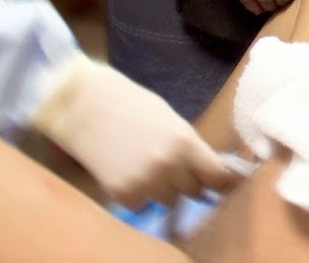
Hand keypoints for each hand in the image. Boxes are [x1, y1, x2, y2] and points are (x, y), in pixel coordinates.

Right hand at [32, 54, 248, 208]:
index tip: (224, 183)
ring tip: (147, 164)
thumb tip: (210, 170)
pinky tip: (127, 171)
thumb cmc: (131, 105)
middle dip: (189, 180)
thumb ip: (189, 146)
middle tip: (176, 166)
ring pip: (169, 200)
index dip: (221, 181)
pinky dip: (139, 193)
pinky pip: (142, 204)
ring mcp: (144, 182)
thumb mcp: (170, 119)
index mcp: (184, 141)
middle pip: (194, 191)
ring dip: (164, 188)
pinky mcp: (122, 194)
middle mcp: (168, 165)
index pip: (216, 176)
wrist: (85, 105)